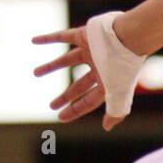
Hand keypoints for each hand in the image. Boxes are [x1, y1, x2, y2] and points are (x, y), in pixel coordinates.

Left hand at [32, 12, 144, 130]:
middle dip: (65, 96)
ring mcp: (90, 51)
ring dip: (51, 67)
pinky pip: (62, 36)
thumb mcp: (119, 95)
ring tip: (35, 73)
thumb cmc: (124, 68)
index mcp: (107, 84)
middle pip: (78, 85)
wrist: (128, 37)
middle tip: (51, 105)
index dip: (75, 110)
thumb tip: (106, 128)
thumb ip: (114, 112)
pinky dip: (48, 38)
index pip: (89, 101)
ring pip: (66, 61)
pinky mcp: (84, 35)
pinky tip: (34, 41)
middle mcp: (99, 68)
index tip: (60, 117)